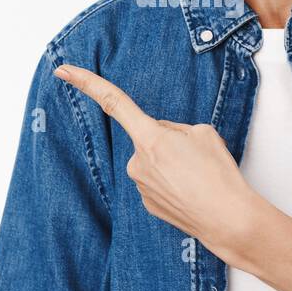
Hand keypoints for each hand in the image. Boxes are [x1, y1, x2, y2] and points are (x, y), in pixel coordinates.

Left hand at [53, 63, 262, 264]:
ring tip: (197, 177)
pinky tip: (190, 192)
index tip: (63, 70)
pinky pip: (156, 182)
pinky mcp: (147, 205)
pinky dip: (173, 183)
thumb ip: (174, 129)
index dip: (86, 82)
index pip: (113, 102)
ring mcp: (140, 186)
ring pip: (153, 162)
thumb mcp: (203, 133)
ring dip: (172, 164)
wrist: (228, 220)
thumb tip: (162, 139)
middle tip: (195, 158)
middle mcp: (136, 162)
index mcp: (150, 137)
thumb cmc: (218, 175)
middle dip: (168, 142)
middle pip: (148, 138)